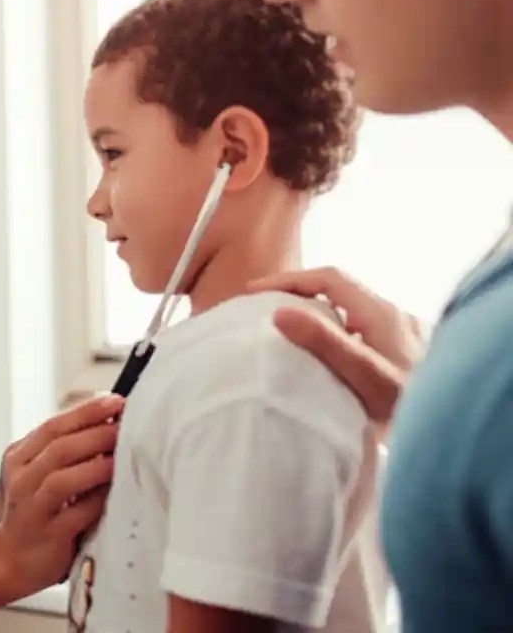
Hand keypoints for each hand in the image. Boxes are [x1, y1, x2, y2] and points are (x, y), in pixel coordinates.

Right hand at [0, 394, 122, 595]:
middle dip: (96, 431)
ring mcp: (31, 507)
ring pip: (62, 477)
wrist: (7, 559)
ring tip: (125, 451)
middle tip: (127, 423)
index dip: (86, 412)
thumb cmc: (33, 512)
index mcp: (17, 458)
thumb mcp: (36, 475)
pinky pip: (77, 513)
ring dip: (97, 463)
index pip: (52, 426)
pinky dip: (98, 498)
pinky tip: (117, 489)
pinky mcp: (48, 534)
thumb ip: (62, 452)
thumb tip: (109, 423)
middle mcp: (20, 479)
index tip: (116, 400)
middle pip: (58, 447)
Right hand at [249, 267, 426, 432]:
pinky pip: (363, 336)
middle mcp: (396, 318)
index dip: (288, 280)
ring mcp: (404, 337)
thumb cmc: (413, 409)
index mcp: (381, 313)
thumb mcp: (364, 378)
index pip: (329, 277)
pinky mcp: (407, 358)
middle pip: (339, 293)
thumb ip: (324, 345)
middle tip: (263, 315)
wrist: (456, 432)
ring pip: (352, 316)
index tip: (254, 294)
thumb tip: (279, 312)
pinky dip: (336, 339)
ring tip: (287, 341)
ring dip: (318, 320)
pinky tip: (327, 366)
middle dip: (298, 297)